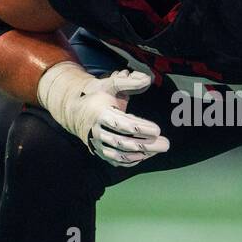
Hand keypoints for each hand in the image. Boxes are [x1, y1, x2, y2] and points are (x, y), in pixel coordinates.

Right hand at [37, 63, 169, 166]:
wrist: (76, 111)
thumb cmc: (98, 96)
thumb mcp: (110, 84)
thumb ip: (129, 82)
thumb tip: (147, 80)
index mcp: (100, 114)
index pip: (122, 125)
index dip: (140, 129)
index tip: (158, 130)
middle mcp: (96, 131)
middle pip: (123, 143)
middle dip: (146, 145)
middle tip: (166, 143)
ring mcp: (97, 144)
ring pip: (119, 155)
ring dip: (141, 154)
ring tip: (160, 148)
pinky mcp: (100, 152)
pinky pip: (116, 161)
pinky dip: (132, 160)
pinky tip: (147, 154)